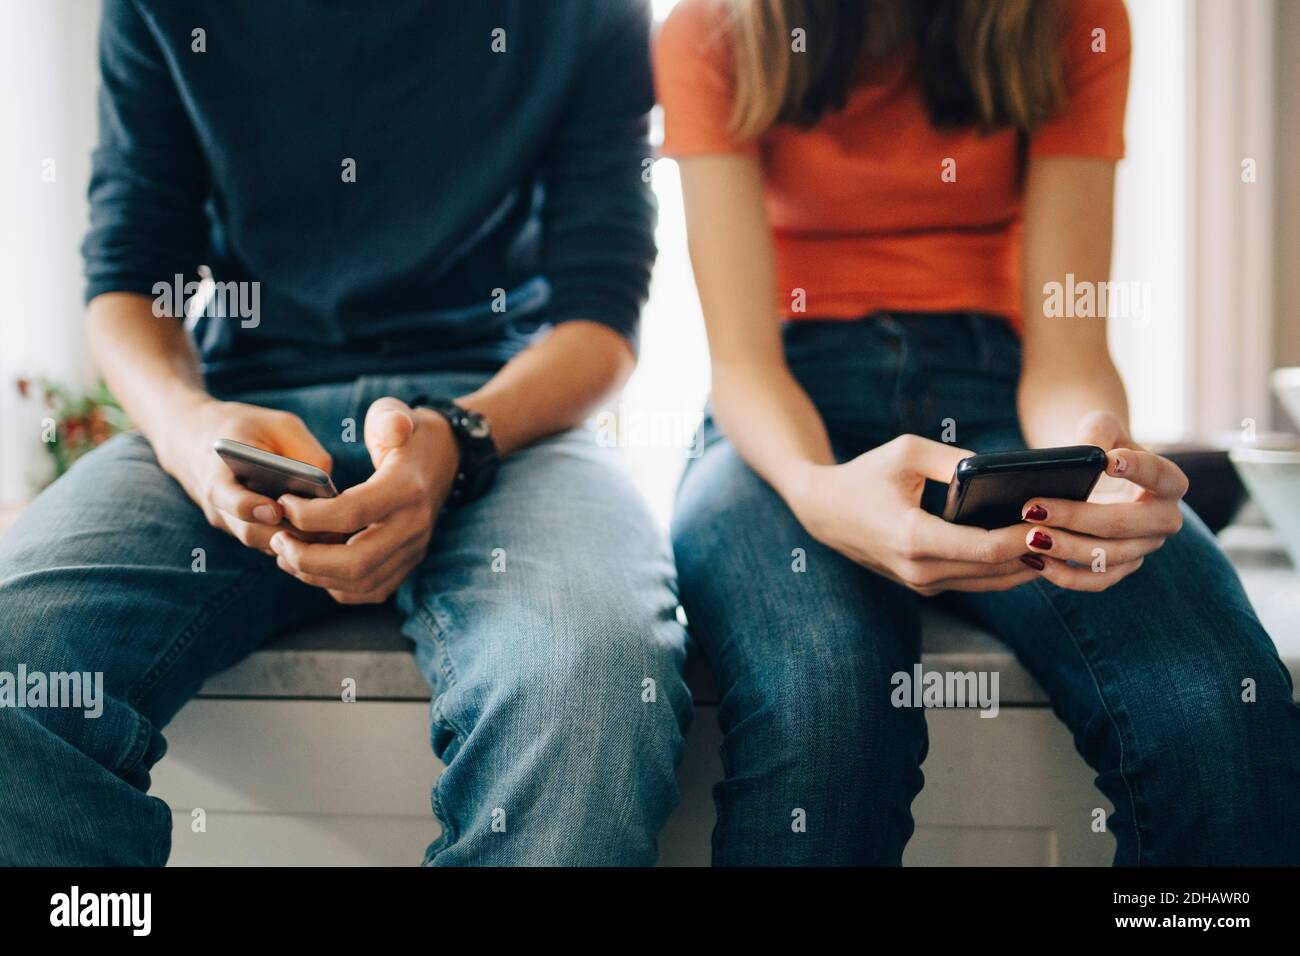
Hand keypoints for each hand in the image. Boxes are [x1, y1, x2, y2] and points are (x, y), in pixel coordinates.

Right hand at [158, 399, 332, 553]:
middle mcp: (219, 506)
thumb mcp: (277, 424)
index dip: (250, 508)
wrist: (197, 438)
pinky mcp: (244, 531)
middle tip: (326, 530)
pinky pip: (271, 543)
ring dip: (298, 542)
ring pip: (264, 544)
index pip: (228, 499)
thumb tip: (328, 488)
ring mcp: (230, 523)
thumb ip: (303, 451)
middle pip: (251, 532)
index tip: (276, 510)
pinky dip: (296, 542)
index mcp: (219, 473)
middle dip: (289, 533)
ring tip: (334, 534)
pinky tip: (327, 534)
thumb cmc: (246, 427)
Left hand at [272, 397, 458, 603]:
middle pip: (356, 562)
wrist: (446, 458)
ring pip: (361, 582)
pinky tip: (313, 566)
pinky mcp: (410, 562)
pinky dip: (336, 586)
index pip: (353, 513)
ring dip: (316, 576)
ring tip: (287, 555)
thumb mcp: (398, 414)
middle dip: (307, 558)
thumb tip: (394, 428)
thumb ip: (391, 418)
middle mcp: (414, 525)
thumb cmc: (409, 434)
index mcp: (407, 489)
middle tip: (277, 541)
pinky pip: (371, 590)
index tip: (283, 502)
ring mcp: (414, 548)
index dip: (311, 515)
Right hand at [791, 435, 1039, 595]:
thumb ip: (956, 460)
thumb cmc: (866, 474)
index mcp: (914, 537)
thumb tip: (1004, 470)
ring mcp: (920, 583)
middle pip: (996, 570)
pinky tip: (1029, 549)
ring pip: (990, 582)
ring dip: (1026, 565)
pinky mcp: (923, 586)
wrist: (824, 511)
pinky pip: (975, 582)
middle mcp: (918, 569)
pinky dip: (1003, 568)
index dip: (1026, 536)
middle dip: (1036, 551)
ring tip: (1061, 540)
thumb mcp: (908, 452)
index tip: (1057, 517)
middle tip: (1073, 530)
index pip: (987, 547)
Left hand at [1018, 410, 1187, 590]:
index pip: (1161, 476)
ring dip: (1066, 549)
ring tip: (1029, 536)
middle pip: (1125, 524)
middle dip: (1078, 518)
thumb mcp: (1101, 428)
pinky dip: (1065, 576)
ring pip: (1108, 556)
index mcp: (1169, 482)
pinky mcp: (1121, 568)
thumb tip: (1091, 452)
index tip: (1109, 461)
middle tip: (1034, 508)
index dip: (1138, 469)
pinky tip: (1033, 561)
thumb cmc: (1102, 446)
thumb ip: (1099, 431)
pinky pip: (1097, 581)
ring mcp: (1143, 548)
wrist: (1094, 476)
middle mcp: (1163, 519)